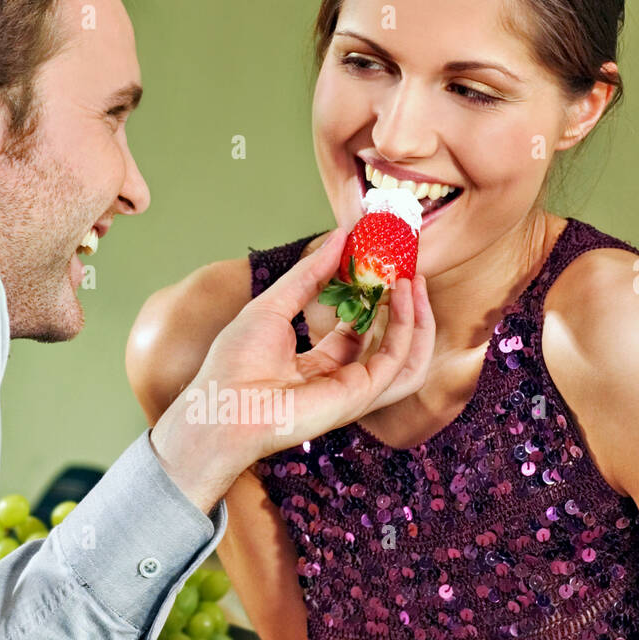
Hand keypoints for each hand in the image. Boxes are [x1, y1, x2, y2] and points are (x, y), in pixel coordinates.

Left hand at [152, 227, 434, 504]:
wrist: (222, 404)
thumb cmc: (235, 363)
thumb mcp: (273, 304)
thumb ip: (309, 274)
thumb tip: (340, 235)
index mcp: (318, 363)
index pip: (359, 330)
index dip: (373, 299)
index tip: (381, 267)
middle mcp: (340, 378)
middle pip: (388, 342)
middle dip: (403, 306)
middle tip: (408, 269)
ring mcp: (353, 390)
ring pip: (405, 355)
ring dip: (416, 317)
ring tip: (413, 280)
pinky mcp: (361, 395)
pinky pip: (398, 360)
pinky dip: (407, 326)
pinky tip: (401, 294)